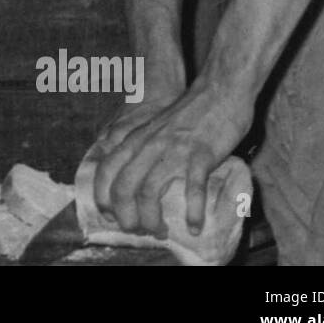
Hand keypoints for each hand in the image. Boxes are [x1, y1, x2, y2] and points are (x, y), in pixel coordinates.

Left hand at [93, 77, 251, 237]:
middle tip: (139, 230)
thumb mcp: (154, 127)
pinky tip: (195, 226)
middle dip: (127, 216)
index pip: (106, 171)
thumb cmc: (190, 112)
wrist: (219, 90)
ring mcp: (173, 151)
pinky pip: (192, 190)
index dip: (104, 197)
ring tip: (162, 232)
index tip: (111, 216)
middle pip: (124, 187)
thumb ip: (142, 146)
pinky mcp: (200, 155)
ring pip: (150, 192)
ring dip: (152, 219)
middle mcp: (149, 146)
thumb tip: (134, 175)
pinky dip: (192, 212)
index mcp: (136, 139)